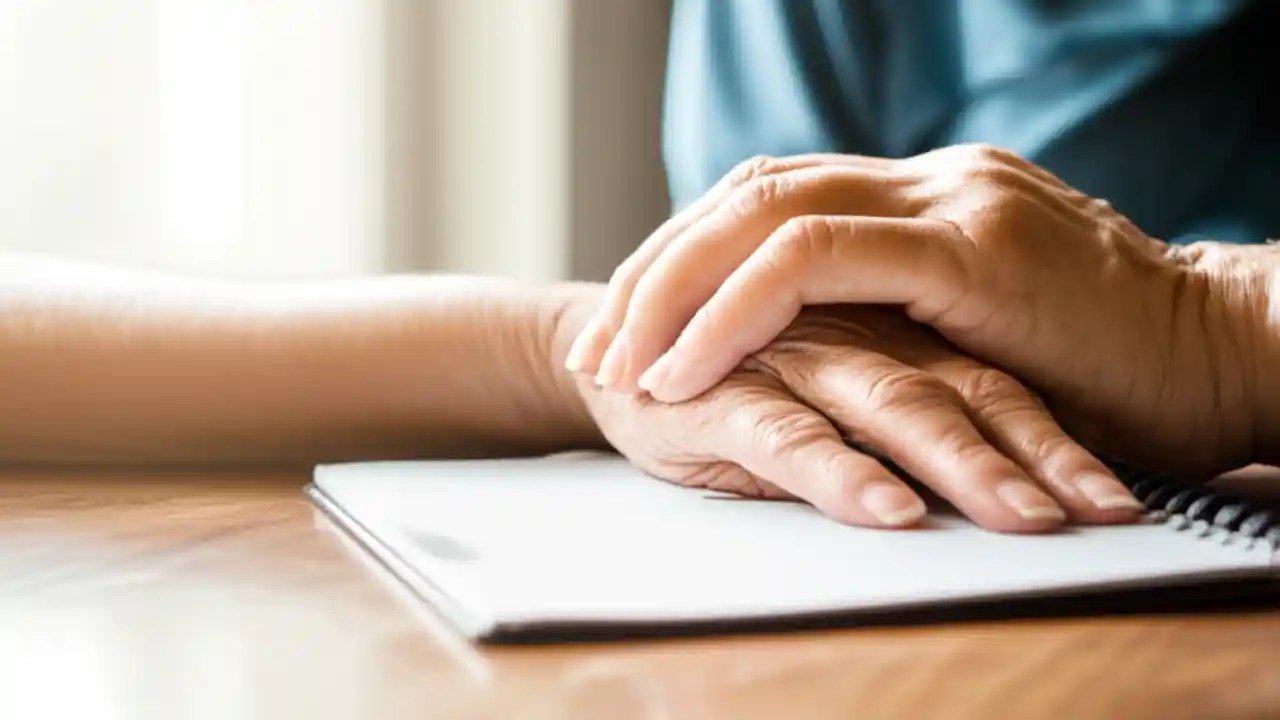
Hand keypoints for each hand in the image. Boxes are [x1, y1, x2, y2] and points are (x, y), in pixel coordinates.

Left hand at [567, 145, 1274, 475]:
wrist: (1223, 356)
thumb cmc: (1100, 370)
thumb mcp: (974, 331)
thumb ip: (898, 316)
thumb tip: (807, 351)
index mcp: (916, 195)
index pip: (768, 197)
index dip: (684, 258)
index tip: (632, 327)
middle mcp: (923, 179)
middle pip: (746, 194)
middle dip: (657, 273)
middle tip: (601, 348)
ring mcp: (947, 201)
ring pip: (765, 214)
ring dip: (673, 291)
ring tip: (620, 365)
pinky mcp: (971, 248)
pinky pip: (817, 262)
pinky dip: (734, 311)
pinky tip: (684, 369)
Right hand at [578, 305, 1143, 532]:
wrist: (621, 348)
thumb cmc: (742, 370)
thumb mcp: (839, 376)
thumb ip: (908, 394)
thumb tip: (1002, 464)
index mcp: (889, 318)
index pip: (988, 374)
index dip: (1055, 436)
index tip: (1113, 505)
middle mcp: (851, 327)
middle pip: (955, 384)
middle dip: (1029, 454)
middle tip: (1092, 513)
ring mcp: (788, 353)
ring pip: (885, 401)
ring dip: (958, 462)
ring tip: (1019, 516)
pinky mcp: (723, 392)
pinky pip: (786, 432)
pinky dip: (840, 471)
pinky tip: (884, 509)